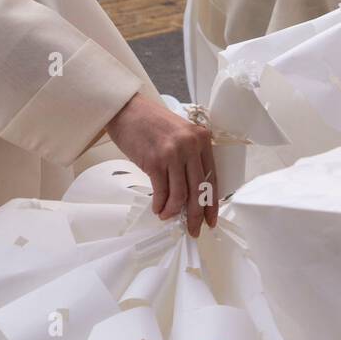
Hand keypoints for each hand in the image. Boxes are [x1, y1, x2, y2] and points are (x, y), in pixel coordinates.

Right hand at [104, 94, 218, 236]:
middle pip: (199, 190)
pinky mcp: (155, 161)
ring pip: (180, 195)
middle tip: (193, 229)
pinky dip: (160, 204)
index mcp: (202, 139)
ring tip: (167, 216)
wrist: (127, 110)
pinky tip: (157, 208)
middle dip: (197, 215)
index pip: (213, 177)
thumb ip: (189, 157)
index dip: (212, 203)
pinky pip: (162, 192)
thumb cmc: (151, 122)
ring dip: (174, 211)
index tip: (211, 219)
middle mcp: (191, 146)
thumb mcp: (180, 134)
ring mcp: (173, 153)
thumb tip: (191, 193)